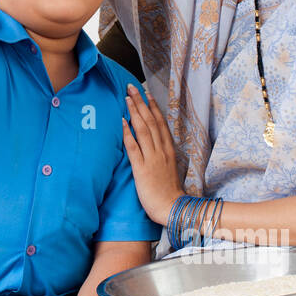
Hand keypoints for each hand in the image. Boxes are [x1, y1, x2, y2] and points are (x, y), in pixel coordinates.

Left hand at [122, 83, 183, 221]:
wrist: (173, 207)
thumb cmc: (169, 190)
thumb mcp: (169, 167)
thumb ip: (162, 154)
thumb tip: (154, 143)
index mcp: (168, 149)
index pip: (161, 123)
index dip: (153, 107)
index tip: (146, 93)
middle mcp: (161, 150)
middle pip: (151, 121)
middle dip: (141, 102)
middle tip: (132, 87)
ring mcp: (152, 158)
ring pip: (143, 130)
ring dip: (134, 112)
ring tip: (127, 98)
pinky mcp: (142, 169)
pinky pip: (134, 147)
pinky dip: (128, 133)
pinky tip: (122, 122)